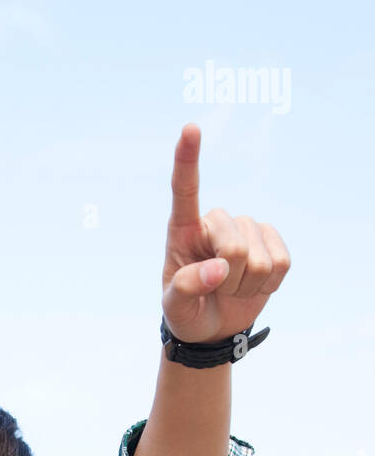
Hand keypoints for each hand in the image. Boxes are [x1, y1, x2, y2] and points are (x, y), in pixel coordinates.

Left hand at [160, 123, 290, 344]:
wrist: (212, 327)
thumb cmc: (187, 312)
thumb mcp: (174, 307)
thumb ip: (186, 287)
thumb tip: (219, 269)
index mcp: (183, 230)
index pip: (185, 190)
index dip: (188, 159)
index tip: (191, 129)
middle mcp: (216, 223)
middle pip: (235, 245)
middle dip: (230, 278)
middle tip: (217, 289)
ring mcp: (246, 230)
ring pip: (259, 257)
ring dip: (247, 285)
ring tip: (232, 288)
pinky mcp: (272, 243)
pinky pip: (281, 262)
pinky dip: (268, 284)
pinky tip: (253, 285)